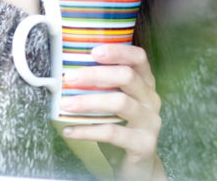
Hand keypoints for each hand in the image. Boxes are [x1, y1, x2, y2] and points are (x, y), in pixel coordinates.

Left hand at [60, 44, 166, 180]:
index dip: (118, 51)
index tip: (94, 51)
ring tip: (66, 104)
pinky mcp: (144, 143)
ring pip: (120, 103)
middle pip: (128, 77)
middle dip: (96, 75)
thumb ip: (103, 87)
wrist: (137, 166)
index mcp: (146, 84)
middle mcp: (151, 99)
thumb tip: (69, 70)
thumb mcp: (115, 104)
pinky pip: (113, 133)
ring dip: (89, 102)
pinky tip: (70, 131)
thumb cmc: (121, 128)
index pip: (139, 58)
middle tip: (70, 78)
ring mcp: (150, 121)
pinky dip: (87, 130)